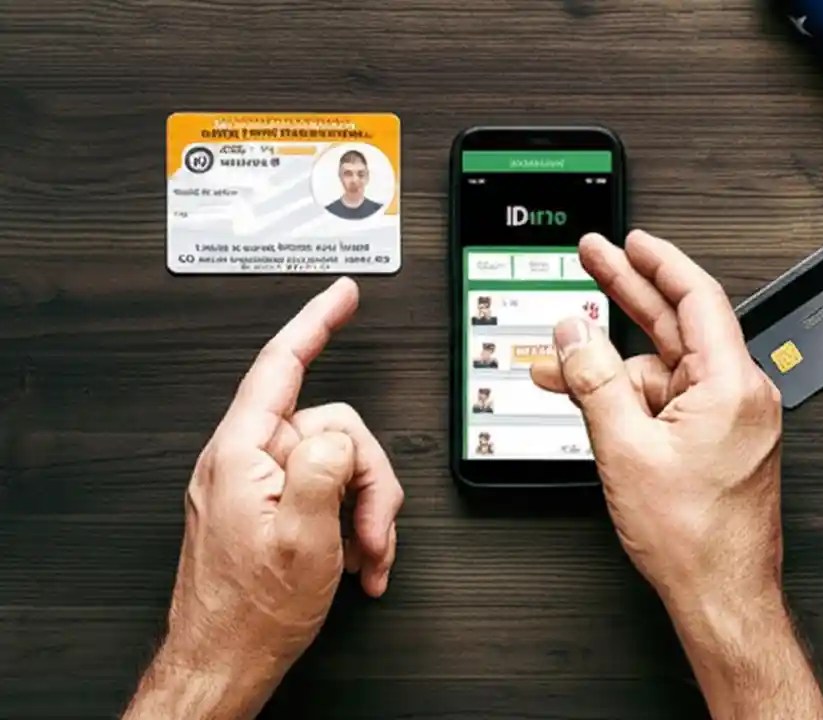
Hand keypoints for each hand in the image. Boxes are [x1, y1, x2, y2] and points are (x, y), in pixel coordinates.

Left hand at [125, 278, 403, 719]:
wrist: (225, 662)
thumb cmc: (252, 611)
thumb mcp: (303, 535)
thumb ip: (324, 466)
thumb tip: (341, 436)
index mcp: (242, 453)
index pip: (281, 365)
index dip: (316, 322)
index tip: (341, 295)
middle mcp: (245, 461)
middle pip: (333, 429)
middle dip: (368, 480)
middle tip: (374, 528)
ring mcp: (257, 486)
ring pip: (337, 466)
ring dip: (364, 514)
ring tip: (363, 556)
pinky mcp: (268, 509)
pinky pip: (322, 495)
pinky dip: (348, 528)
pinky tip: (352, 562)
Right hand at [532, 230, 822, 718]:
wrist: (721, 595)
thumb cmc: (695, 538)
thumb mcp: (626, 449)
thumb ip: (595, 380)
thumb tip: (574, 333)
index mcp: (731, 385)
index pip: (696, 297)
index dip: (659, 261)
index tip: (631, 240)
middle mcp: (739, 396)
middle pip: (678, 325)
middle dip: (629, 293)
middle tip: (593, 258)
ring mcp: (730, 420)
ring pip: (664, 372)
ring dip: (612, 365)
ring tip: (561, 364)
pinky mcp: (718, 443)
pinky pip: (669, 403)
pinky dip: (629, 398)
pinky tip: (592, 401)